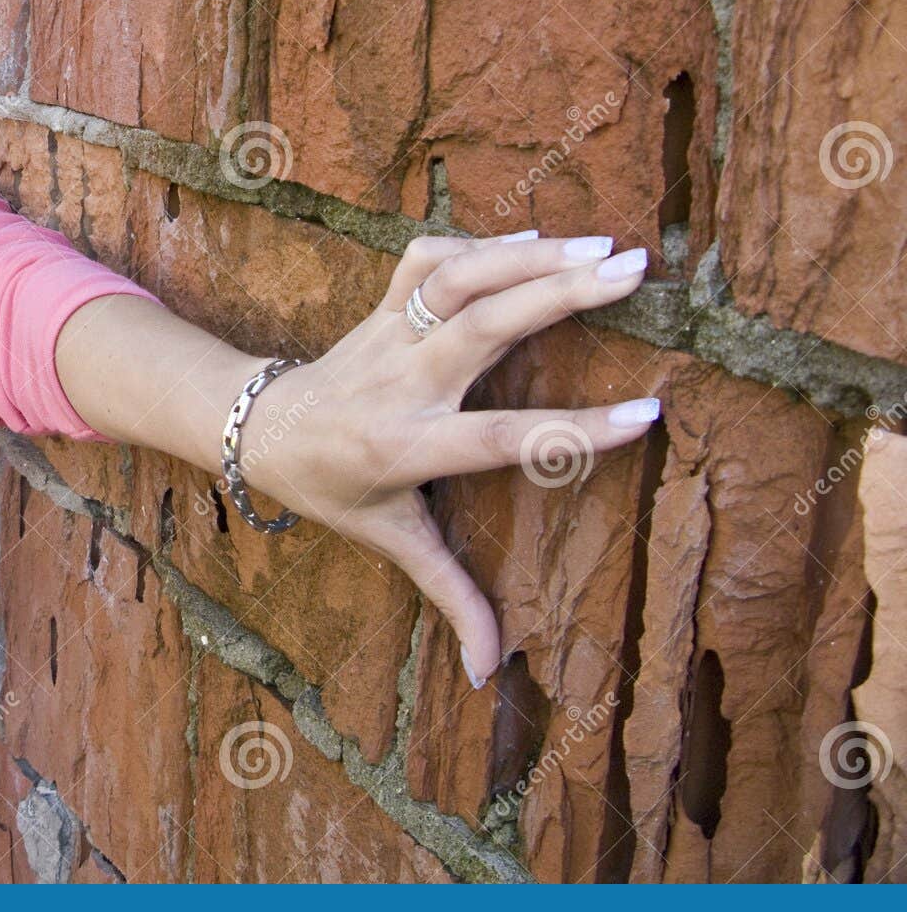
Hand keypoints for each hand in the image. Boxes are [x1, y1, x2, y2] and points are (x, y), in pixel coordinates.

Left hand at [238, 231, 656, 689]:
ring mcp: (386, 335)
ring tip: (605, 245)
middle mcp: (398, 383)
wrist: (263, 430)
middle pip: (479, 328)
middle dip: (556, 295)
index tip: (647, 414)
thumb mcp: (391, 541)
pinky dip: (478, 241)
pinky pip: (424, 259)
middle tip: (633, 272)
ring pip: (454, 278)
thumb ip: (449, 596)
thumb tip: (488, 672)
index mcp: (407, 447)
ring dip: (529, 254)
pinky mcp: (380, 305)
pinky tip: (535, 238)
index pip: (498, 438)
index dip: (570, 431)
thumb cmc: (336, 491)